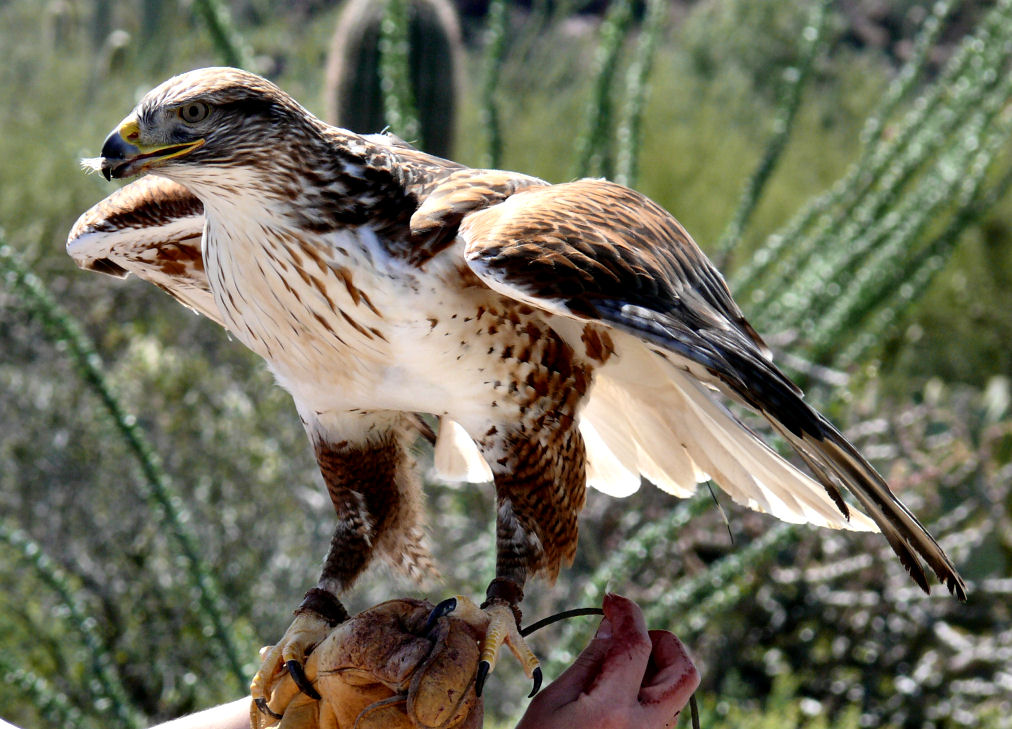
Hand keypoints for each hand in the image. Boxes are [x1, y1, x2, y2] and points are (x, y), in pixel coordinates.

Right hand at [517, 593, 698, 728]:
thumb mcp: (552, 703)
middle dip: (664, 643)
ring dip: (658, 669)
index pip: (638, 644)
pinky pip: (663, 715)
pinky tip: (618, 691)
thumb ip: (590, 662)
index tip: (613, 600)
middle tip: (631, 635)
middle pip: (683, 673)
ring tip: (619, 665)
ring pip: (677, 695)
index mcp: (613, 711)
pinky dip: (649, 693)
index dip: (628, 613)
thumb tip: (611, 627)